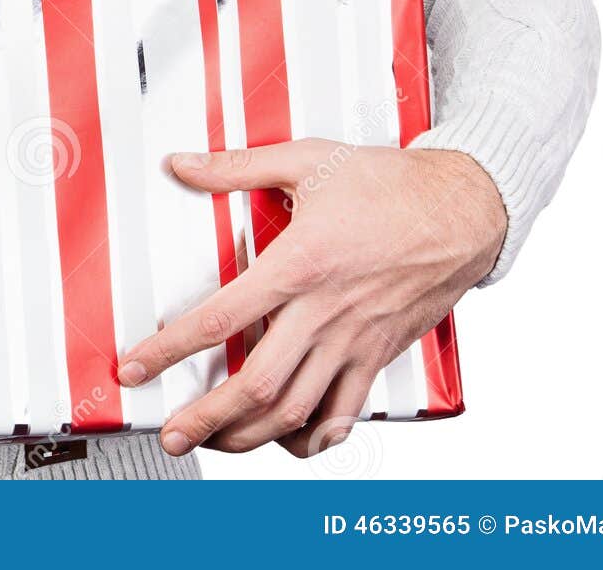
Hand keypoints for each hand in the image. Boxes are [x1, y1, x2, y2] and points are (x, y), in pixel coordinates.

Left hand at [117, 141, 505, 458]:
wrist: (463, 209)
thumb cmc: (388, 183)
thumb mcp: (307, 160)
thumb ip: (236, 166)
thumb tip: (182, 164)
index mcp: (300, 264)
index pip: (223, 318)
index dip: (173, 347)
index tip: (140, 364)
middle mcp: (325, 313)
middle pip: (257, 384)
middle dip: (207, 416)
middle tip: (170, 432)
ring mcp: (355, 341)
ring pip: (298, 410)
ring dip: (251, 436)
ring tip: (215, 442)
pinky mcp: (379, 355)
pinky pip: (346, 412)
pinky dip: (315, 437)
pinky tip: (290, 442)